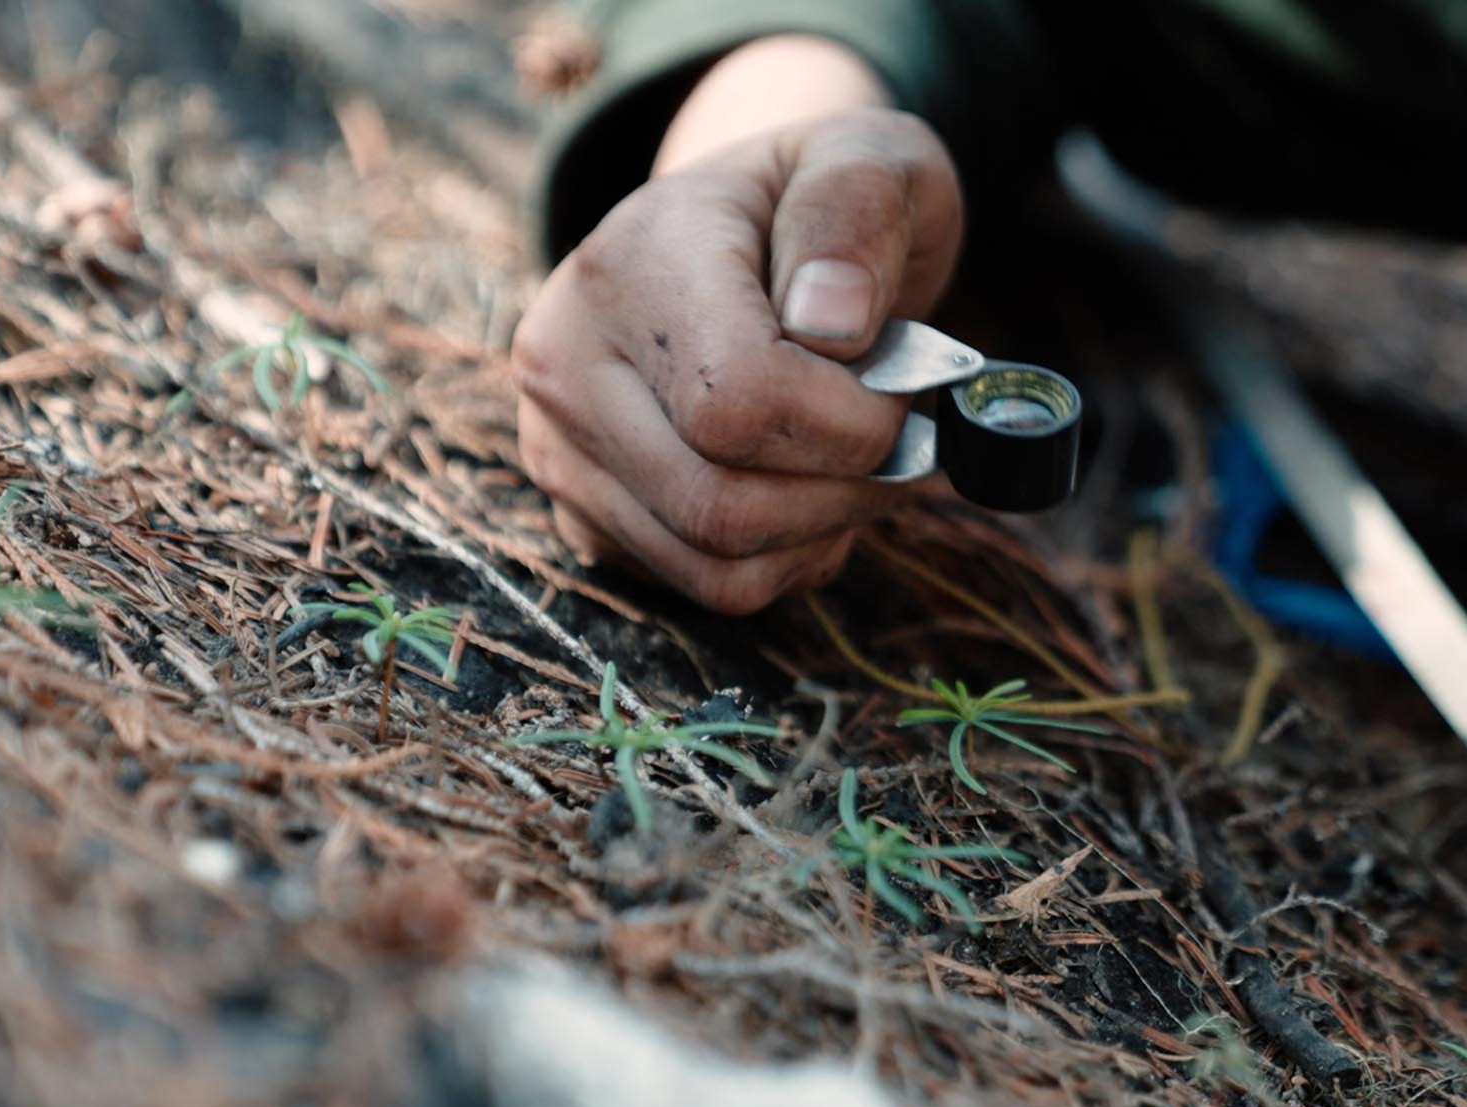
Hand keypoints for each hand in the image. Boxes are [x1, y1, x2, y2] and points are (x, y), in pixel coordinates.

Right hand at [514, 82, 962, 613]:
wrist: (745, 232)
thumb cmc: (818, 202)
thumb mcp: (867, 159)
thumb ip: (858, 211)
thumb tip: (833, 324)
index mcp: (629, 264)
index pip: (736, 402)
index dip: (851, 423)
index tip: (904, 388)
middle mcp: (567, 362)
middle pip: (722, 505)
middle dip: (849, 489)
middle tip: (905, 443)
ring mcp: (562, 446)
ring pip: (716, 565)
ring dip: (824, 533)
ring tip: (860, 464)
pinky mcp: (584, 512)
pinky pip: (704, 588)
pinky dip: (786, 560)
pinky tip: (811, 492)